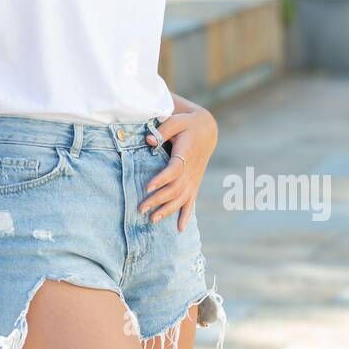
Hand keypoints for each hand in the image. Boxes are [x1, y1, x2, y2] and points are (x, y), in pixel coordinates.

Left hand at [139, 108, 217, 230]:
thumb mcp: (176, 121)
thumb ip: (161, 131)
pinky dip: (186, 215)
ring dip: (167, 210)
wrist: (207, 130)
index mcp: (186, 154)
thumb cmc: (187, 124)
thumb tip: (147, 141)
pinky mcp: (195, 183)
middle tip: (141, 208)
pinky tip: (180, 228)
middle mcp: (191, 170)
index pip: (174, 170)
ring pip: (182, 199)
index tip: (147, 187)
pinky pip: (191, 201)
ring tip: (152, 220)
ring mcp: (194, 179)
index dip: (162, 179)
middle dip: (158, 200)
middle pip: (175, 189)